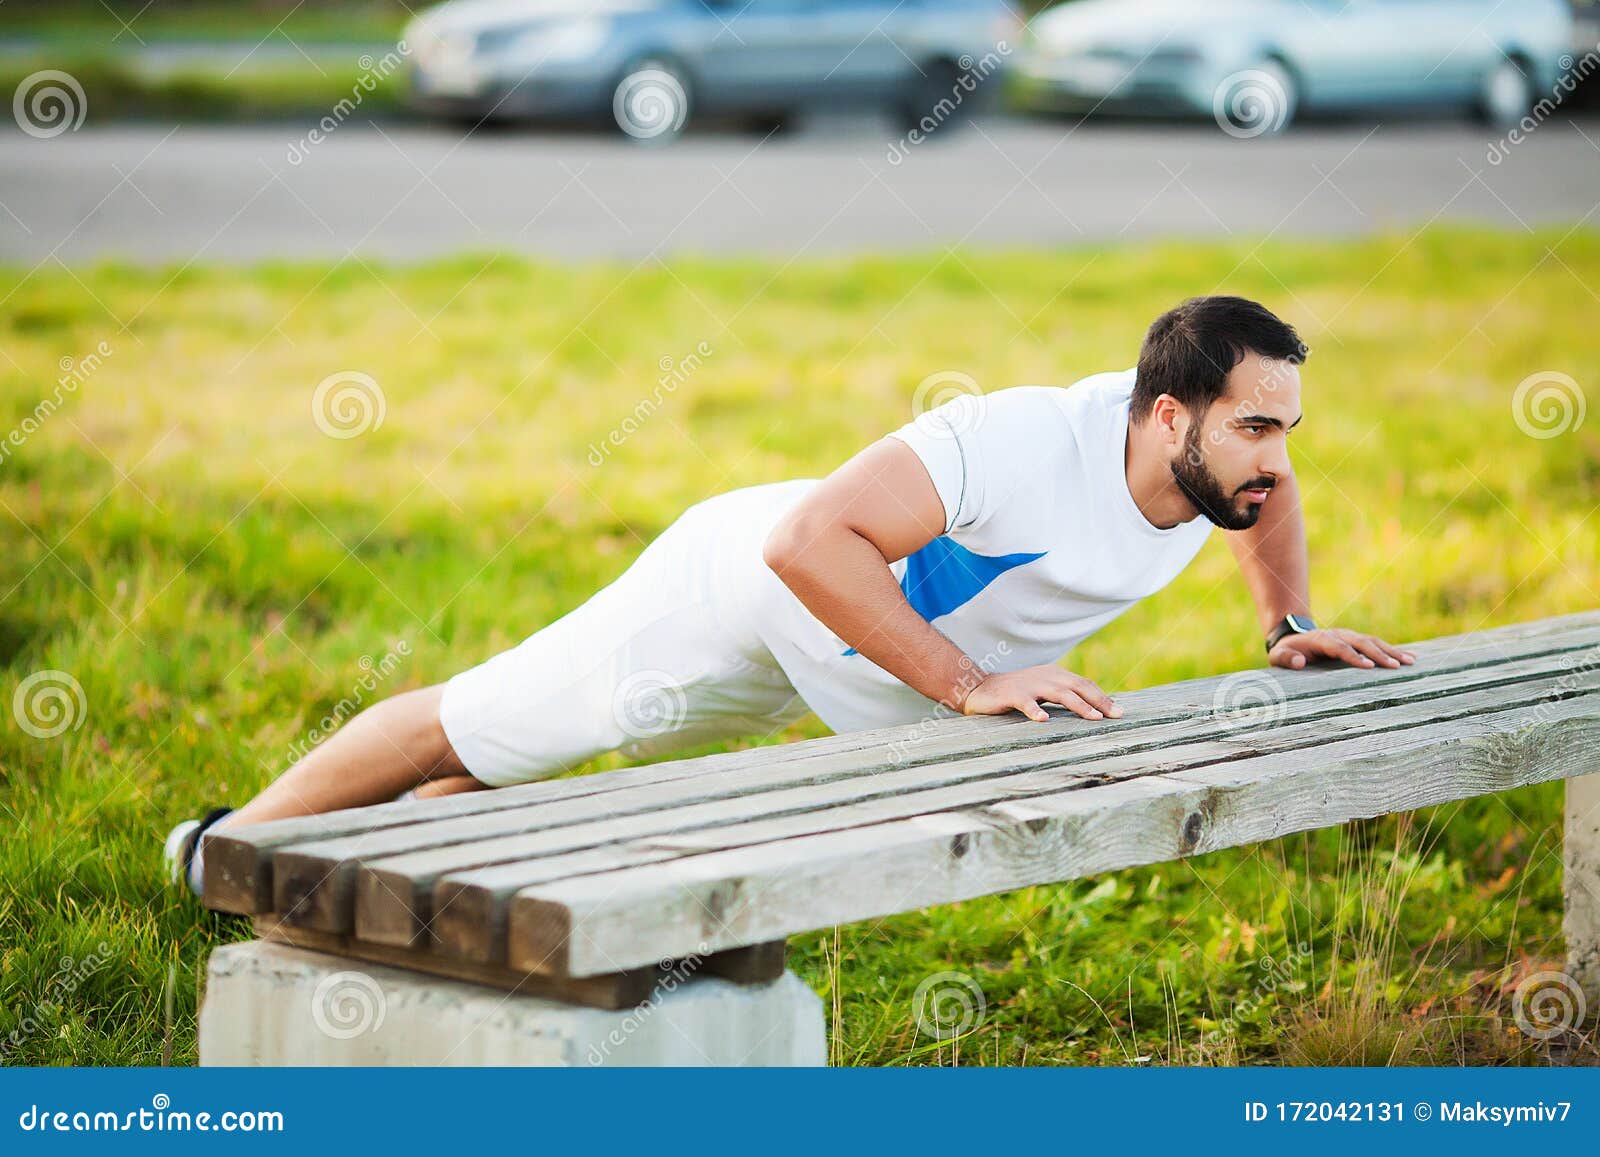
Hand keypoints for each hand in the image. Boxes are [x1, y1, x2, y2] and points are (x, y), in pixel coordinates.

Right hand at [959, 665, 1121, 722]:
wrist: (980, 689)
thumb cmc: (1017, 694)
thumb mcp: (1043, 690)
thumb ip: (1064, 695)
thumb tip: (1094, 709)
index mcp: (1055, 675)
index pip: (1085, 684)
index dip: (1103, 697)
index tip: (1120, 712)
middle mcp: (1046, 676)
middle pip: (1078, 687)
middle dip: (1099, 701)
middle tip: (1115, 716)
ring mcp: (1030, 685)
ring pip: (1059, 693)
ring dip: (1079, 705)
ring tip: (1094, 717)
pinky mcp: (1013, 694)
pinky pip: (1026, 703)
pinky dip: (1035, 710)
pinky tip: (1043, 720)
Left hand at [1269, 627, 1415, 670]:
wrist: (1293, 638)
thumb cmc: (1287, 652)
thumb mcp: (1279, 656)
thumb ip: (1286, 659)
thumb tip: (1299, 662)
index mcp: (1321, 639)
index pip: (1339, 647)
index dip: (1353, 656)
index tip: (1368, 667)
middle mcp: (1339, 635)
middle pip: (1361, 642)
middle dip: (1379, 654)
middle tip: (1396, 666)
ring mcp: (1350, 637)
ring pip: (1373, 641)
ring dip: (1391, 651)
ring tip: (1410, 662)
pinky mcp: (1357, 641)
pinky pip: (1377, 644)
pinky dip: (1393, 650)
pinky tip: (1410, 658)